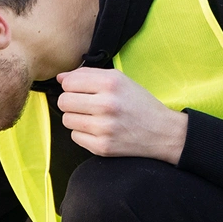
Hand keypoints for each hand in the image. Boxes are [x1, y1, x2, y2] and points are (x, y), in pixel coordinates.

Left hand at [55, 67, 187, 162]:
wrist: (162, 132)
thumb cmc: (138, 103)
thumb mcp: (119, 80)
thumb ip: (88, 75)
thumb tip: (60, 78)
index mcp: (111, 83)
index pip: (69, 83)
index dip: (71, 86)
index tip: (80, 90)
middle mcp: (107, 104)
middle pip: (63, 102)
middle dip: (70, 102)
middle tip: (84, 105)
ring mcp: (104, 128)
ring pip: (67, 120)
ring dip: (76, 118)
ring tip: (93, 117)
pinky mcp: (102, 146)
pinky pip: (75, 137)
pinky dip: (83, 133)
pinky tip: (98, 130)